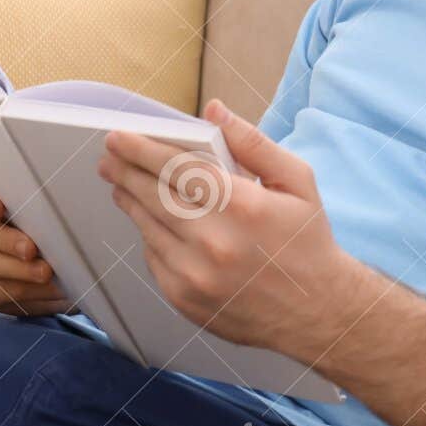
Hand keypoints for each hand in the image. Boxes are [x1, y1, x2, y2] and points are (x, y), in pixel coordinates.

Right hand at [0, 178, 73, 315]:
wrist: (57, 267)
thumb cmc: (55, 226)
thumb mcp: (53, 212)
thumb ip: (50, 204)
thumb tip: (72, 200)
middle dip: (4, 240)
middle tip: (31, 249)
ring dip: (15, 269)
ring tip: (45, 273)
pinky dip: (20, 290)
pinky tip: (44, 289)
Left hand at [96, 100, 369, 356]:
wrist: (316, 314)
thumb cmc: (307, 242)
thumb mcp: (297, 182)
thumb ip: (253, 144)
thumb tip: (214, 111)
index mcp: (243, 206)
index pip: (177, 167)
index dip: (142, 149)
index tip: (119, 136)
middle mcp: (214, 241)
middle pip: (153, 195)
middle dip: (125, 171)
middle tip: (109, 156)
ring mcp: (195, 274)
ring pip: (148, 226)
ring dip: (131, 201)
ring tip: (122, 185)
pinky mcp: (185, 299)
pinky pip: (154, 258)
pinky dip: (150, 236)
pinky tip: (153, 224)